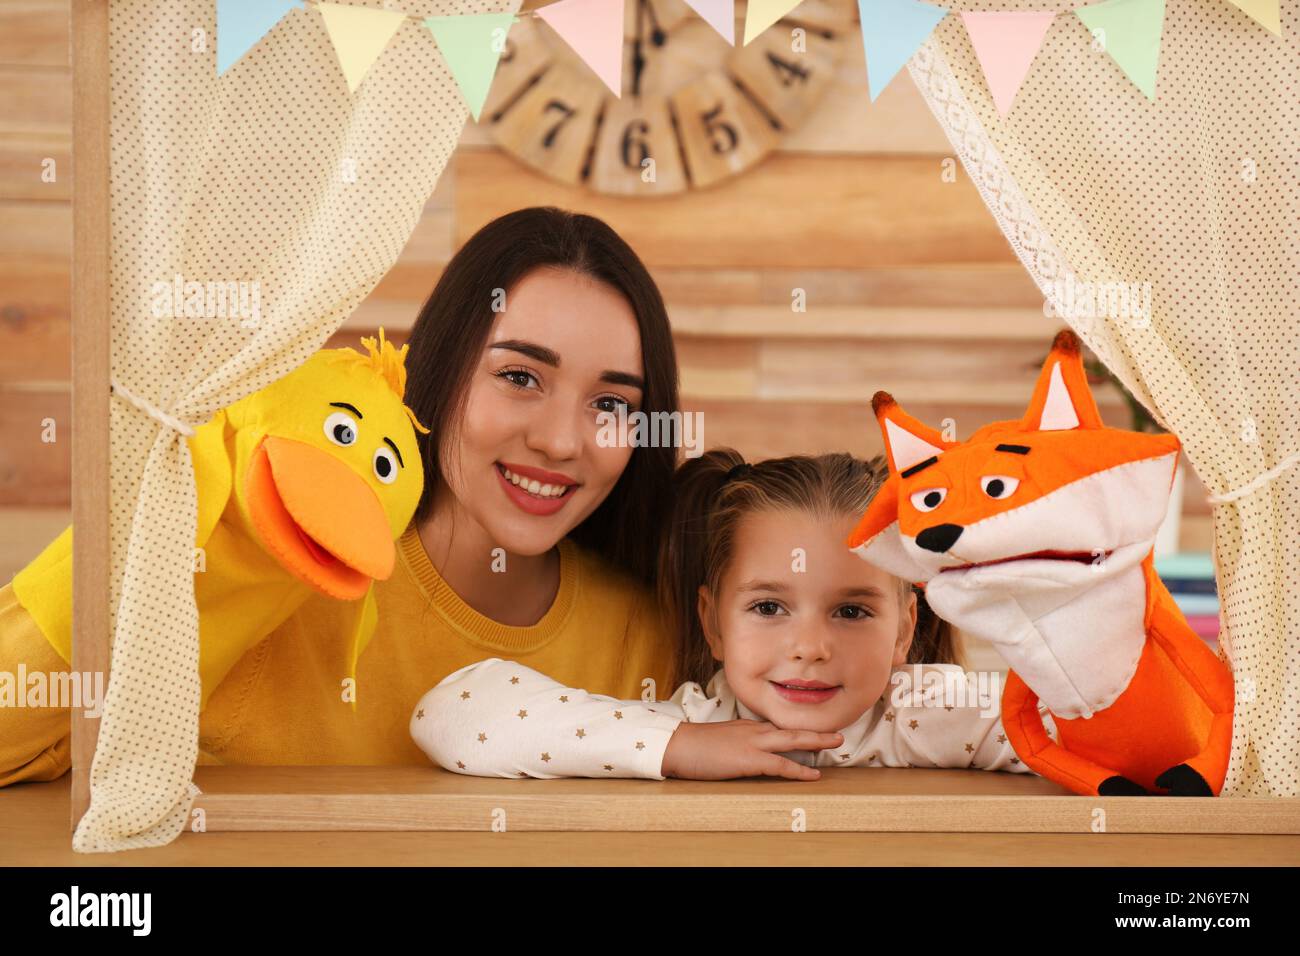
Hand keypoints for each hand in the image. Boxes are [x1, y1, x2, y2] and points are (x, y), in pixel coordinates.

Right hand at [660, 720, 843, 780]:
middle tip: (838, 730)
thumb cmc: (692, 745)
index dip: (798, 729)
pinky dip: (799, 770)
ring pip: (792, 740)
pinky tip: (814, 775)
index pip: (778, 726)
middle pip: (791, 728)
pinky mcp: (750, 759)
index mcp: (746, 726)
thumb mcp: (719, 740)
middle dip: (816, 729)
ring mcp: (753, 743)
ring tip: (836, 742)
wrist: (676, 745)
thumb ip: (736, 742)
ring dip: (816, 741)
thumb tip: (744, 751)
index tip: (814, 730)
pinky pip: (781, 765)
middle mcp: (754, 730)